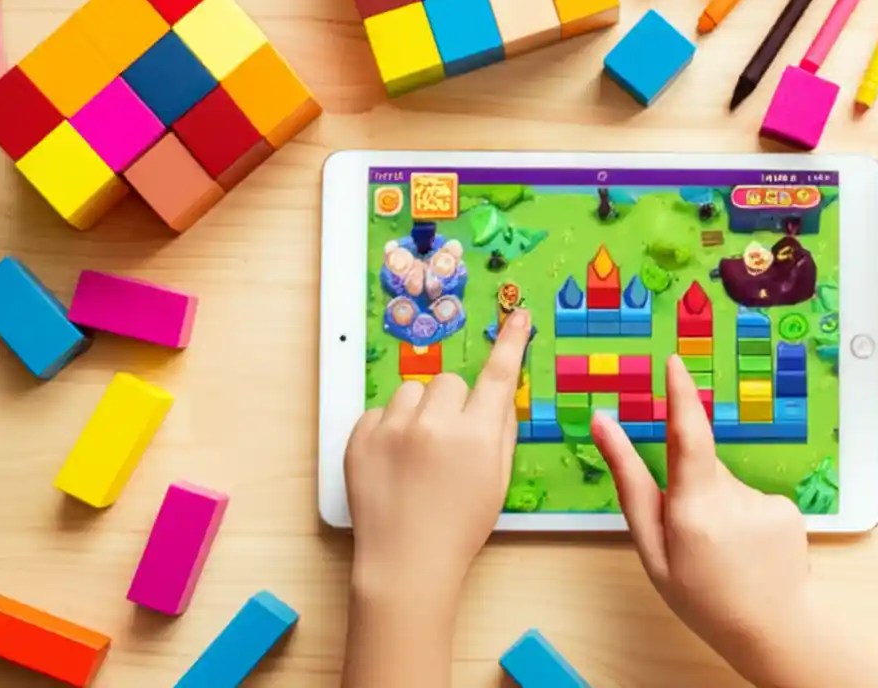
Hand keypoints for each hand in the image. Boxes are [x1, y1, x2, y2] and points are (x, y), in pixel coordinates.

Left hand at [345, 309, 530, 592]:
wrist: (406, 562)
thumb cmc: (460, 526)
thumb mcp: (497, 480)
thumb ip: (501, 431)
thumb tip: (500, 394)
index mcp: (475, 436)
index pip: (498, 376)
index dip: (511, 343)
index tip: (518, 316)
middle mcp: (434, 425)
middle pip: (449, 383)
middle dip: (453, 404)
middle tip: (450, 440)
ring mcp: (392, 430)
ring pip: (411, 392)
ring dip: (418, 413)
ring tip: (417, 453)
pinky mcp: (359, 439)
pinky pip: (379, 412)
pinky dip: (388, 430)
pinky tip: (394, 463)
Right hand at [592, 355, 844, 687]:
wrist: (771, 629)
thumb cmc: (702, 597)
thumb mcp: (652, 550)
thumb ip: (630, 485)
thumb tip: (604, 425)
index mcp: (693, 509)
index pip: (687, 435)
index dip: (680, 394)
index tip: (674, 362)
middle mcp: (732, 498)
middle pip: (699, 469)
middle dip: (689, 492)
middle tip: (693, 545)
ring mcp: (764, 501)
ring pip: (726, 486)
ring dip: (718, 510)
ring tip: (725, 555)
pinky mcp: (786, 507)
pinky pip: (751, 498)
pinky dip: (744, 518)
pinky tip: (749, 551)